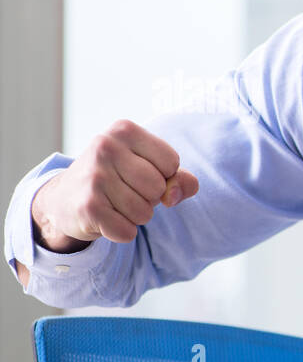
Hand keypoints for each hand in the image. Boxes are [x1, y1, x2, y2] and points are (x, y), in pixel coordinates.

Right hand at [31, 119, 198, 250]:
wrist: (64, 199)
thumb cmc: (118, 180)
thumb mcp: (150, 169)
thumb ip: (180, 179)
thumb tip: (174, 195)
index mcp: (124, 130)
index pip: (171, 162)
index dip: (162, 176)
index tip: (137, 173)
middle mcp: (105, 147)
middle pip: (158, 188)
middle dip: (149, 198)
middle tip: (123, 191)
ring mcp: (94, 177)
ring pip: (145, 213)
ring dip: (134, 216)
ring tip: (112, 203)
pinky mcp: (88, 206)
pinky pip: (128, 231)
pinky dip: (121, 231)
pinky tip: (103, 218)